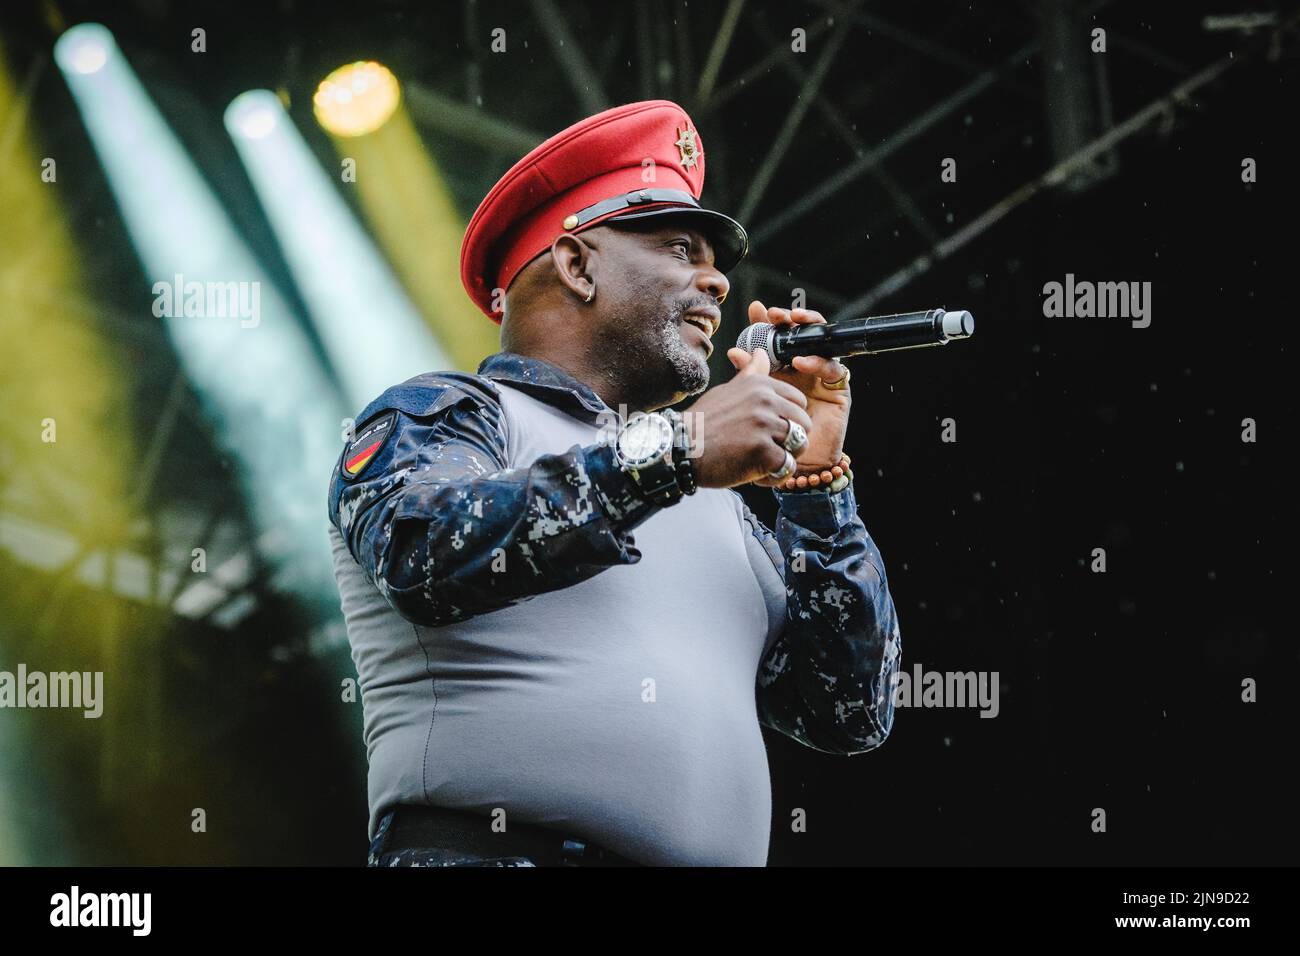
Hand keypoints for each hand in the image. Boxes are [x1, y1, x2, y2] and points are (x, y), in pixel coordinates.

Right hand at [683, 346, 813, 488]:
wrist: (678, 448)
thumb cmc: (703, 423)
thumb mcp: (727, 391)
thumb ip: (750, 374)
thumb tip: (758, 351)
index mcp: (760, 386)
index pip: (798, 402)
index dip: (788, 420)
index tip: (766, 430)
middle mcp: (765, 401)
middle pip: (804, 424)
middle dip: (790, 441)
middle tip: (764, 449)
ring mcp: (764, 426)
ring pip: (800, 445)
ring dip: (784, 458)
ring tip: (761, 462)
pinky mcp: (763, 452)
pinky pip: (787, 467)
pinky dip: (774, 476)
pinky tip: (756, 474)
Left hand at [740, 300, 851, 486]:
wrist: (793, 465)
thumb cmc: (773, 435)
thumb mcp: (756, 402)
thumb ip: (749, 376)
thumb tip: (735, 352)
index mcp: (783, 367)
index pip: (779, 335)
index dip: (770, 320)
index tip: (758, 310)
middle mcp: (805, 367)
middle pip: (804, 334)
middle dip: (792, 320)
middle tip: (777, 315)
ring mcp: (823, 377)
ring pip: (823, 344)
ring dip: (808, 334)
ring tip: (791, 331)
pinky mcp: (839, 390)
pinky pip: (835, 369)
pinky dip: (819, 362)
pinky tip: (802, 363)